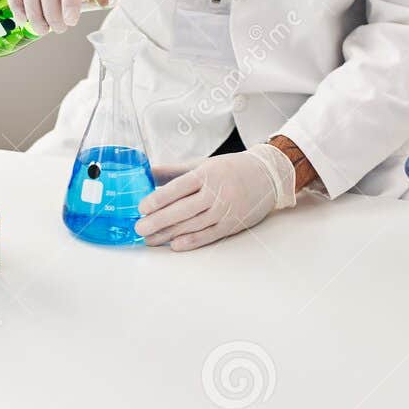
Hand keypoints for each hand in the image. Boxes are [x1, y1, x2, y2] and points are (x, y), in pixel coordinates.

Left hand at [135, 145, 296, 250]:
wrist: (268, 176)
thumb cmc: (231, 168)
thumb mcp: (203, 163)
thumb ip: (175, 170)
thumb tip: (148, 172)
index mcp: (206, 173)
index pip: (177, 188)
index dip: (158, 199)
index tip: (141, 208)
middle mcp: (216, 192)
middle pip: (182, 209)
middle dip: (158, 220)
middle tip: (139, 228)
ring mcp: (225, 210)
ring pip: (193, 225)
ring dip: (169, 234)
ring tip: (150, 239)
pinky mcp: (232, 224)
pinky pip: (209, 235)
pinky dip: (191, 241)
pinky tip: (175, 245)